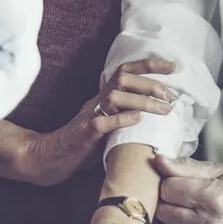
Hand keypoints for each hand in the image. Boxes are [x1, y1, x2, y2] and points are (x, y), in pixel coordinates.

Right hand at [22, 58, 176, 186]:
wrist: (50, 158)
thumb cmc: (82, 144)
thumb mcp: (105, 123)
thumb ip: (122, 115)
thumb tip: (154, 111)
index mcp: (103, 97)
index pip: (125, 71)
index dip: (148, 65)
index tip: (172, 67)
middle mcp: (97, 102)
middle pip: (123, 79)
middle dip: (150, 84)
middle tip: (172, 95)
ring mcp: (89, 117)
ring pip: (115, 97)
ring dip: (142, 101)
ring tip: (163, 108)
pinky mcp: (84, 135)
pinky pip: (102, 122)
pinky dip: (121, 119)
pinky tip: (137, 120)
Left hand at [152, 156, 222, 223]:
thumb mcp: (219, 169)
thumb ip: (186, 166)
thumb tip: (158, 161)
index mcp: (214, 197)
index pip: (168, 189)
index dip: (168, 182)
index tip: (176, 181)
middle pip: (165, 211)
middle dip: (166, 201)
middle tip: (177, 195)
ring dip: (170, 220)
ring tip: (183, 210)